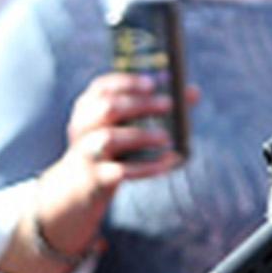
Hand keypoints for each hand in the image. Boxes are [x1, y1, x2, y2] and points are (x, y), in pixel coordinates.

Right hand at [31, 74, 197, 256]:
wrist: (78, 190)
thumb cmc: (109, 149)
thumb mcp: (123, 126)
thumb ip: (155, 107)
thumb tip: (193, 92)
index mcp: (87, 108)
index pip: (103, 87)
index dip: (127, 82)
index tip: (152, 83)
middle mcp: (82, 127)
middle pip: (108, 108)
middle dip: (139, 104)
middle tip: (169, 104)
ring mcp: (87, 153)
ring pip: (109, 138)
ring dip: (141, 135)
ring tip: (167, 137)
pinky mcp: (96, 178)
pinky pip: (121, 171)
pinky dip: (147, 167)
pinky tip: (168, 163)